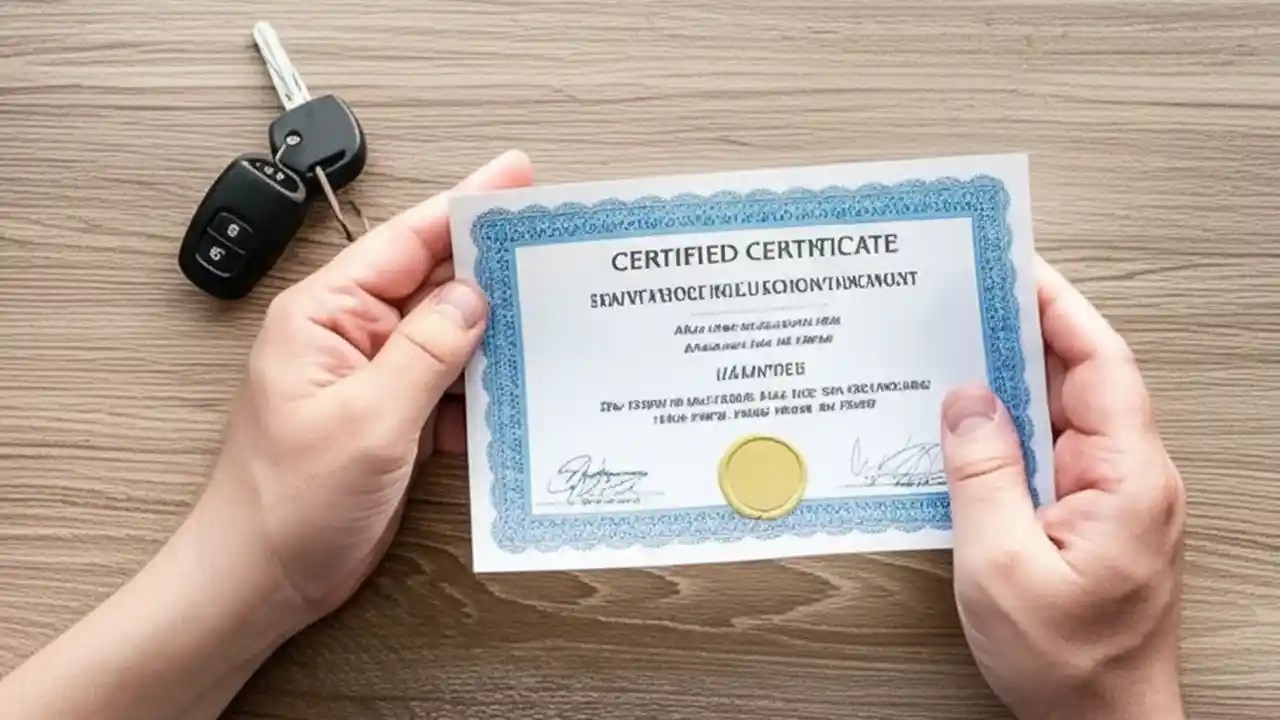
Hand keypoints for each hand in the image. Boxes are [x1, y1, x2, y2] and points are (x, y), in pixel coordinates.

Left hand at [205, 149, 533, 623]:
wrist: (261, 581)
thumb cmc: (283, 504)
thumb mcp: (366, 421)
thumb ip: (425, 352)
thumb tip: (473, 298)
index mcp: (326, 315)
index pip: (406, 242)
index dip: (466, 207)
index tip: (517, 178)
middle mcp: (351, 336)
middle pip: (434, 283)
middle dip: (492, 268)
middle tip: (554, 247)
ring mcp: (374, 378)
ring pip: (449, 336)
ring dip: (494, 335)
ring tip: (551, 319)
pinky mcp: (393, 418)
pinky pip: (449, 385)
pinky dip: (482, 390)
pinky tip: (515, 392)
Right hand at [941, 258, 1185, 719]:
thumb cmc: (1069, 664)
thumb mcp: (1003, 567)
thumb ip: (982, 475)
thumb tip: (967, 401)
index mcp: (1128, 480)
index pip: (1100, 364)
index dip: (1057, 308)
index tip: (1014, 267)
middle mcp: (1129, 479)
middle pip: (1079, 381)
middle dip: (1023, 334)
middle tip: (965, 298)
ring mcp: (1109, 500)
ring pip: (1058, 417)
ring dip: (1010, 384)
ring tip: (952, 351)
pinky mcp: (1085, 521)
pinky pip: (1045, 455)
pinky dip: (1005, 432)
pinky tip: (963, 429)